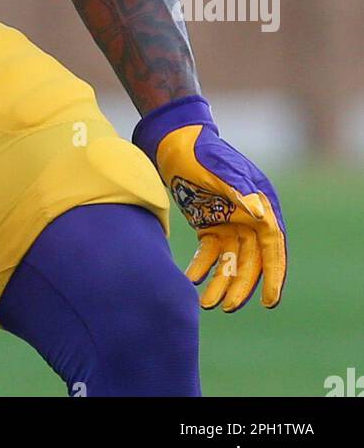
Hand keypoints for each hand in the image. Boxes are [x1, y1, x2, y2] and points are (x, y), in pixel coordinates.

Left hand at [133, 94, 286, 311]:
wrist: (173, 140)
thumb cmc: (200, 152)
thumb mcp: (218, 170)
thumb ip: (240, 191)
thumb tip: (260, 217)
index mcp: (261, 203)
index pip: (272, 246)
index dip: (273, 275)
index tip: (270, 301)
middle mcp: (249, 216)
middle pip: (250, 260)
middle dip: (240, 286)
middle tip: (227, 307)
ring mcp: (229, 221)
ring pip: (230, 261)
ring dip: (221, 282)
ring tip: (207, 304)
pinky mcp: (209, 223)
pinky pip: (210, 252)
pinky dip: (202, 267)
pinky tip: (191, 279)